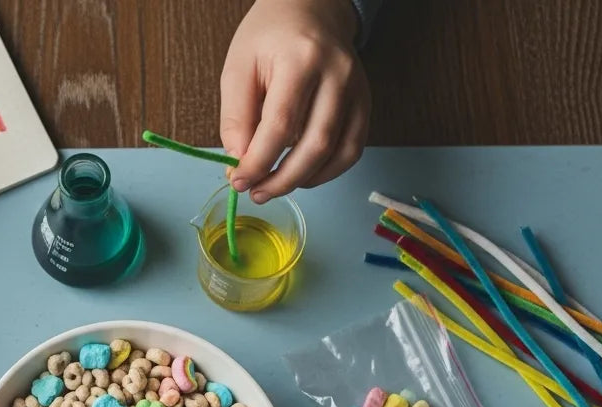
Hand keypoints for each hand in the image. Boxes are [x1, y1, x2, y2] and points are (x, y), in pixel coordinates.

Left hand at [219, 0, 371, 201]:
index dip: (258, 161)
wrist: (309, 9)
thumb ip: (236, 117)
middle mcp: (337, 75)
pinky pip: (353, 149)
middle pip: (315, 144)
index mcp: (301, 60)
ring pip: (338, 152)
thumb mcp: (238, 68)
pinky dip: (328, 171)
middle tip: (256, 192)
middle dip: (282, 179)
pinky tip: (303, 175)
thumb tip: (240, 163)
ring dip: (305, 179)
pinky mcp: (365, 102)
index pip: (280, 125)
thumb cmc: (269, 37)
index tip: (238, 180)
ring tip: (275, 186)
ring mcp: (357, 90)